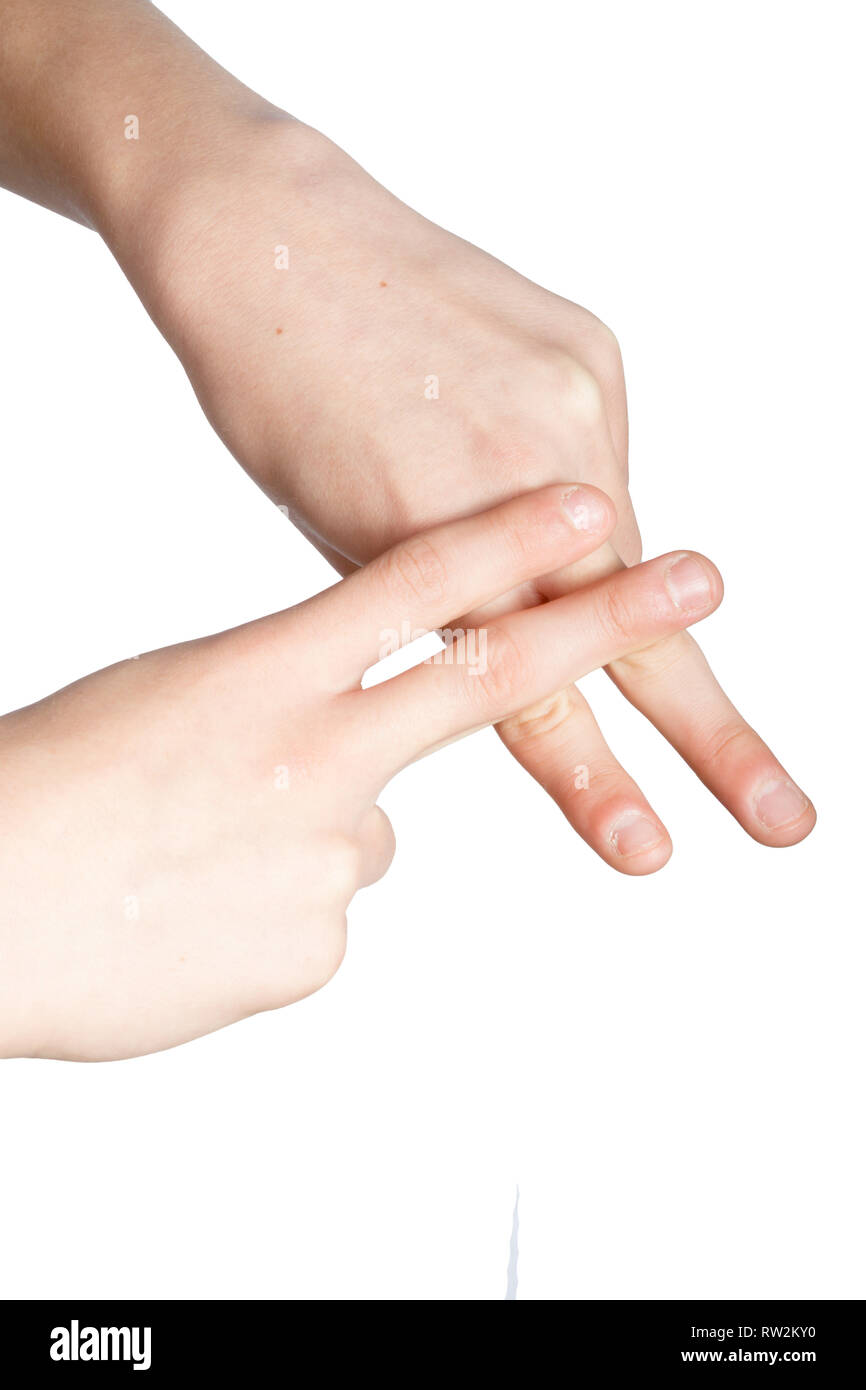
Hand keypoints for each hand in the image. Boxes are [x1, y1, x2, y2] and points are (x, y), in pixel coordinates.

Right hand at [0, 485, 722, 1059]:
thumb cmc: (52, 790)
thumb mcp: (171, 701)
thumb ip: (291, 709)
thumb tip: (378, 778)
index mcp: (255, 671)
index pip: (405, 583)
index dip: (506, 533)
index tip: (587, 495)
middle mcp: (310, 757)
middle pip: (483, 677)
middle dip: (602, 623)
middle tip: (697, 577)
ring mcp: (323, 856)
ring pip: (369, 828)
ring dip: (310, 833)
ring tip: (198, 854)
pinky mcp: (316, 949)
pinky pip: (328, 911)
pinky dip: (281, 905)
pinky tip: (202, 910)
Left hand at [113, 116, 814, 866]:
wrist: (268, 232)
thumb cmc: (273, 393)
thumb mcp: (335, 526)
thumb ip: (447, 594)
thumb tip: (541, 637)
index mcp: (434, 535)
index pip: (531, 686)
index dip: (594, 780)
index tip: (650, 852)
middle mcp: (526, 470)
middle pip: (635, 631)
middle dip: (716, 738)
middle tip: (786, 820)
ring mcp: (573, 403)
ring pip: (628, 544)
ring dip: (647, 603)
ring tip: (661, 605)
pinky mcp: (593, 354)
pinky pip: (609, 463)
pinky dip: (586, 498)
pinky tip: (534, 471)